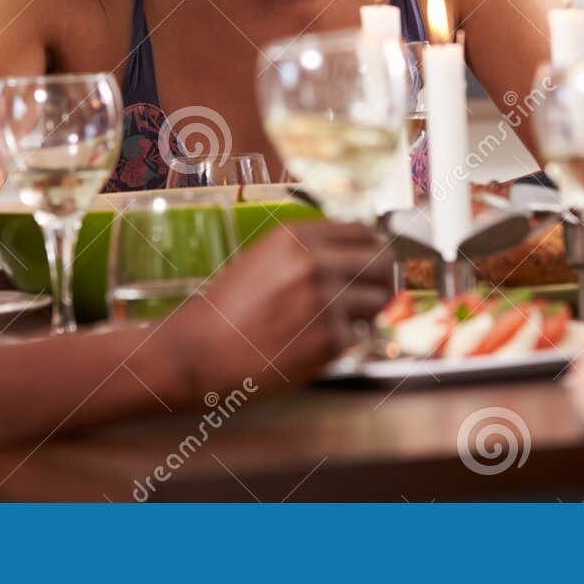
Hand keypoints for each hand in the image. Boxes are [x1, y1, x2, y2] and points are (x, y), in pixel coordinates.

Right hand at [166, 222, 393, 399]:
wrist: (201, 351)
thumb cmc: (229, 308)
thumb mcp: (265, 258)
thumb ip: (309, 251)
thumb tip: (358, 254)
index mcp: (298, 237)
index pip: (364, 232)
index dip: (373, 249)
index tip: (373, 262)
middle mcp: (316, 263)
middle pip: (383, 262)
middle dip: (381, 279)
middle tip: (371, 293)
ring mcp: (326, 302)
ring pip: (378, 301)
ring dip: (366, 312)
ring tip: (337, 321)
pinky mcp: (330, 340)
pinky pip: (360, 336)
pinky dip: (344, 342)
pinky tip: (315, 343)